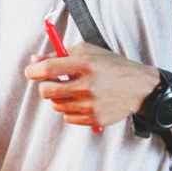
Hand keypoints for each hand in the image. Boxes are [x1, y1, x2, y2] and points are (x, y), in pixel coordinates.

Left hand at [23, 43, 158, 128]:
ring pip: (56, 105)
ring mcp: (91, 104)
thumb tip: (33, 61)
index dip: (33, 71)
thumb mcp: (87, 51)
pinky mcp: (95, 119)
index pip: (48, 69)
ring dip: (58, 98)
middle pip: (46, 91)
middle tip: (51, 82)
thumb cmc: (110, 66)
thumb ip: (58, 55)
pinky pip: (67, 117)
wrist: (139, 87)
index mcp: (85, 64)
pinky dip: (69, 110)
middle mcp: (88, 85)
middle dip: (44, 86)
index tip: (31, 72)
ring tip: (72, 90)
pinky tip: (81, 101)